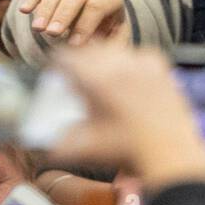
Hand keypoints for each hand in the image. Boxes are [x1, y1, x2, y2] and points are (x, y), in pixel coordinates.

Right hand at [18, 0, 125, 44]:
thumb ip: (109, 45)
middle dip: (63, 15)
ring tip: (38, 29)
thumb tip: (93, 54)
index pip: (96, 7)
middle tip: (53, 33)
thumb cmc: (109, 28)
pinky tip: (23, 10)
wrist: (102, 7)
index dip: (85, 25)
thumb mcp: (118, 35)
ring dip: (45, 11)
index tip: (74, 45)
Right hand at [50, 44, 204, 188]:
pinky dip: (127, 64)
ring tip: (100, 82)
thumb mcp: (82, 149)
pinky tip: (126, 82)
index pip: (64, 57)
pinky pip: (135, 56)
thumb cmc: (124, 152)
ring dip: (102, 61)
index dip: (54, 65)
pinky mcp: (159, 68)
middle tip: (74, 80)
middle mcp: (118, 65)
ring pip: (112, 51)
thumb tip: (34, 141)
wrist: (170, 154)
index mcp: (95, 80)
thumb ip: (54, 143)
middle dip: (78, 63)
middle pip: (88, 51)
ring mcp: (142, 63)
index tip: (53, 74)